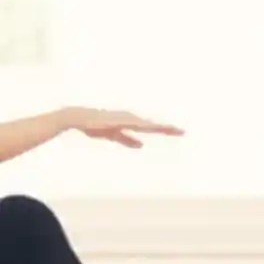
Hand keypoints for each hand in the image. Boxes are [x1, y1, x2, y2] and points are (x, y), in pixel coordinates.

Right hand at [56, 107, 183, 147]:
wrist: (79, 118)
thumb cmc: (96, 125)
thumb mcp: (115, 135)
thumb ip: (128, 140)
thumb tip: (141, 145)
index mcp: (132, 122)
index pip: (152, 127)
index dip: (165, 129)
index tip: (179, 132)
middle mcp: (131, 119)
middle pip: (153, 125)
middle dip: (167, 129)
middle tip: (183, 132)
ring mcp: (124, 119)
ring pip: (145, 125)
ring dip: (158, 127)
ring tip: (172, 130)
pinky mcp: (117, 120)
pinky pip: (132, 125)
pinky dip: (142, 127)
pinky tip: (150, 128)